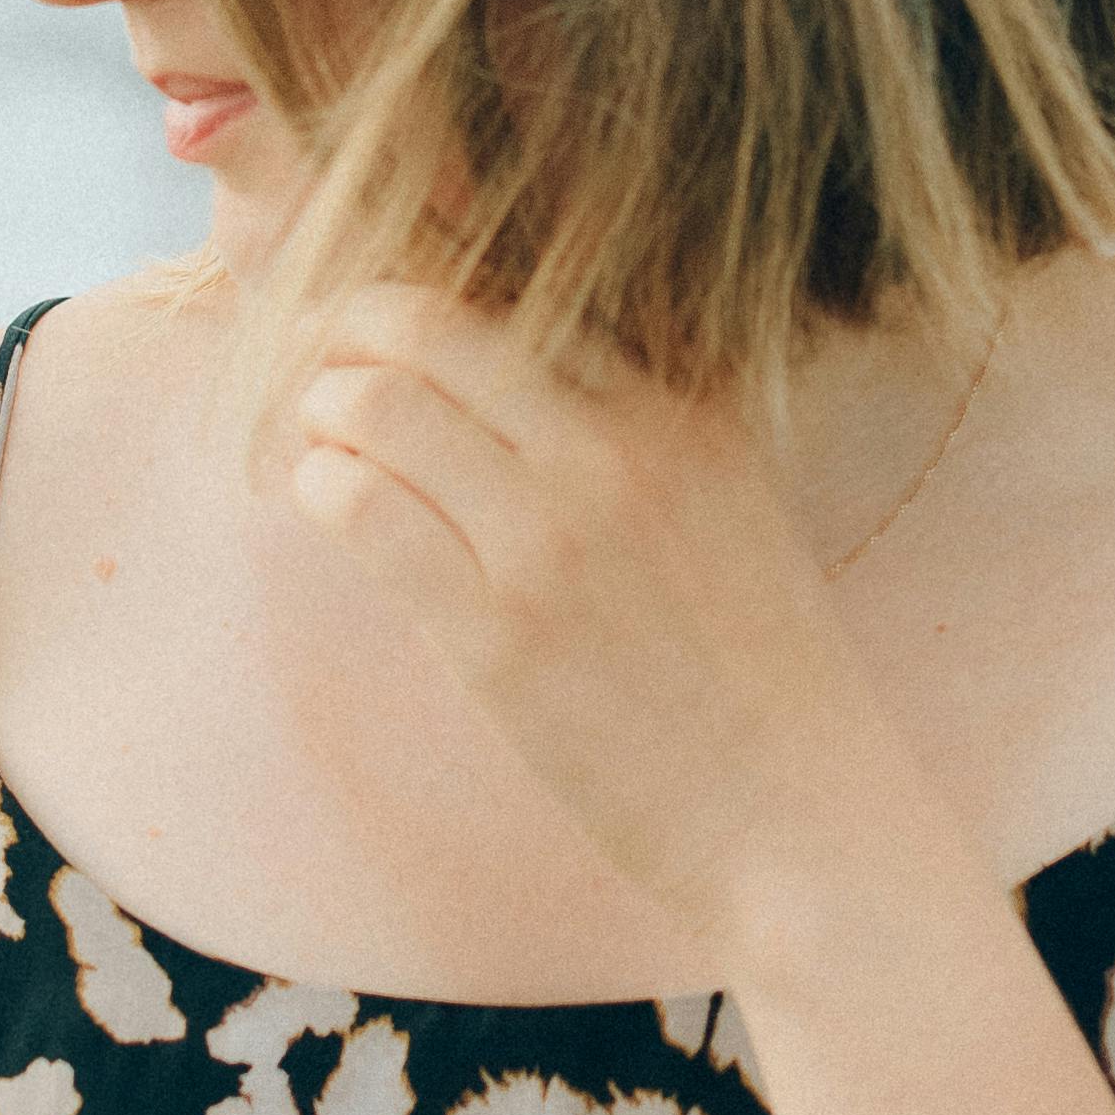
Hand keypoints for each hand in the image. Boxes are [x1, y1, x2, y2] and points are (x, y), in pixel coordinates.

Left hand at [284, 286, 904, 941]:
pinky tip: (325, 505)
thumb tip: (508, 389)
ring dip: (320, 412)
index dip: (426, 299)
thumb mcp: (732, 509)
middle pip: (430, 324)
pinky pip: (362, 510)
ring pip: (378, 405)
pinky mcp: (498, 634)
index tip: (384, 330)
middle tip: (318, 366)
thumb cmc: (760, 681)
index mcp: (682, 411)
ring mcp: (554, 539)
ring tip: (315, 444)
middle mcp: (618, 451)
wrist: (799, 819)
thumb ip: (643, 435)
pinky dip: (320, 489)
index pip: (518, 296)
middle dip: (348, 331)